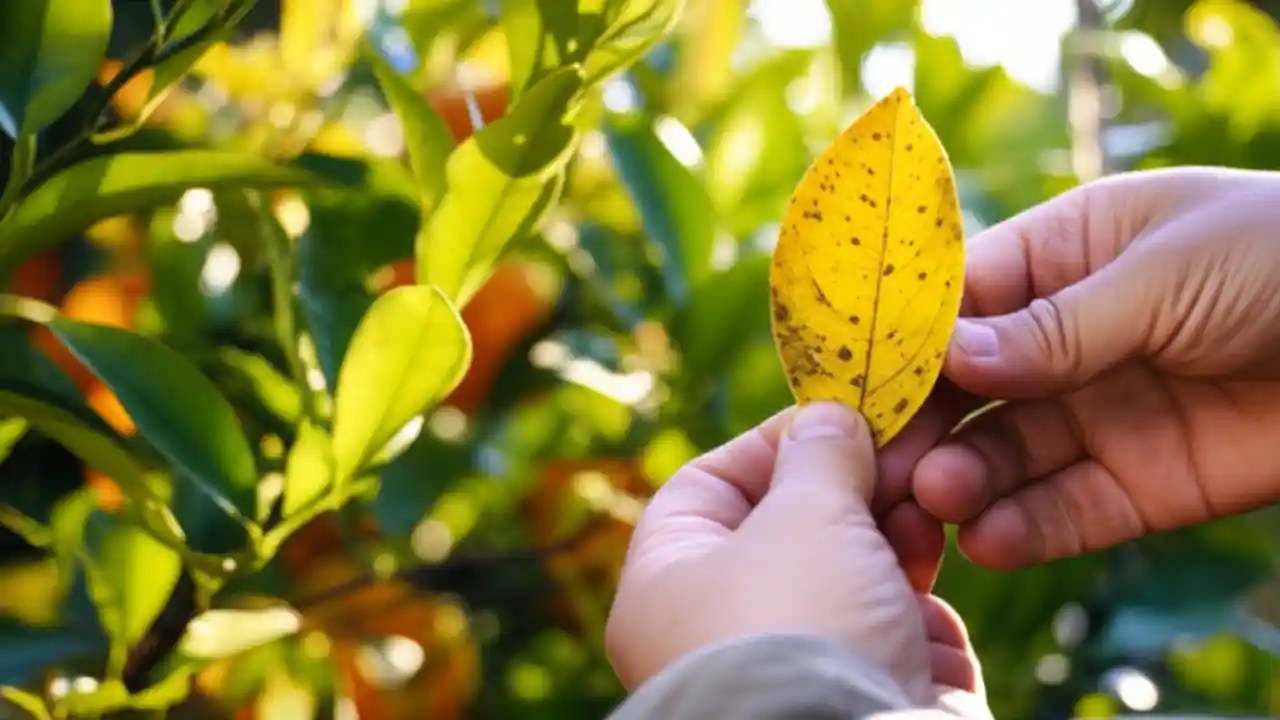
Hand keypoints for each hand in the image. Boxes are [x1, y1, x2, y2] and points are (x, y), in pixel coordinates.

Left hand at [605, 403, 984, 710]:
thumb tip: (829, 418)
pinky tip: (936, 583)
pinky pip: (896, 638)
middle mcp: (722, 632)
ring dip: (897, 538)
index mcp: (668, 586)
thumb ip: (819, 454)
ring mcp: (798, 671)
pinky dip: (921, 610)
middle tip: (905, 457)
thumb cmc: (801, 623)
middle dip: (853, 490)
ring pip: (852, 582)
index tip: (839, 415)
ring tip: (928, 513)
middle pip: (791, 531)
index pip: (709, 487)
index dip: (774, 443)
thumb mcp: (804, 513)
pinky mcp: (867, 703)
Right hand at [907, 167, 1279, 568]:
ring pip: (1003, 456)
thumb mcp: (1166, 271)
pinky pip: (1065, 511)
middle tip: (876, 464)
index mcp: (1064, 257)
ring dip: (960, 479)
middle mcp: (1065, 339)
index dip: (906, 342)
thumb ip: (1057, 324)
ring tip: (934, 497)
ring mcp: (1098, 414)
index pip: (959, 302)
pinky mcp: (1137, 486)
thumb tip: (950, 356)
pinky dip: (1022, 528)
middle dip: (918, 424)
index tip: (854, 383)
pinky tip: (986, 539)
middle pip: (967, 389)